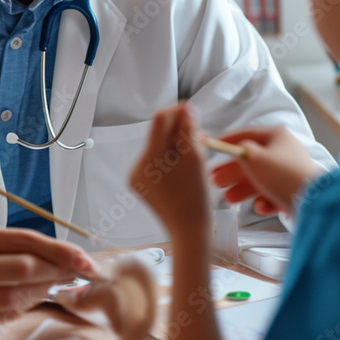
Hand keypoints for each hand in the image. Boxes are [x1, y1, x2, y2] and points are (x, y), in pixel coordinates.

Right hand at [0, 224, 98, 339]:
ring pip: (13, 294)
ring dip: (43, 291)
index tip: (84, 259)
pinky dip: (23, 308)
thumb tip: (72, 259)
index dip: (58, 248)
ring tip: (54, 286)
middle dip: (56, 270)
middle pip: (22, 265)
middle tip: (77, 274)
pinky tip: (30, 301)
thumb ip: (25, 251)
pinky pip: (2, 315)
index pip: (23, 238)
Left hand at [128, 102, 208, 240]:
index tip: (193, 112)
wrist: (189, 232)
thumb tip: (186, 108)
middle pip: (159, 135)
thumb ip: (189, 130)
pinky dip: (170, 160)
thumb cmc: (196, 197)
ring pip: (158, 149)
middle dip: (180, 131)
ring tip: (198, 151)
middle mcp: (137, 165)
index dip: (177, 111)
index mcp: (149, 157)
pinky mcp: (141, 185)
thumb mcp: (196, 158)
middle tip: (202, 135)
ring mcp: (136, 176)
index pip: (159, 120)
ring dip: (177, 145)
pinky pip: (156, 164)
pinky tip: (186, 166)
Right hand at [209, 125, 324, 216]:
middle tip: (215, 181)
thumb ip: (241, 151)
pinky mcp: (294, 190)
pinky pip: (274, 193)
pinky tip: (259, 207)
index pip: (246, 134)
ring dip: (243, 189)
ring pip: (260, 178)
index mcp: (276, 135)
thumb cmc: (281, 174)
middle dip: (231, 172)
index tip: (212, 148)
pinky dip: (264, 200)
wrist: (312, 200)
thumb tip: (240, 149)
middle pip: (251, 159)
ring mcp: (290, 171)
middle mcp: (284, 150)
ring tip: (228, 199)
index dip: (226, 141)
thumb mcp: (253, 157)